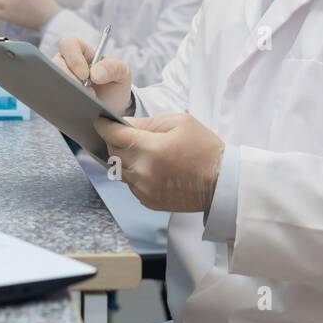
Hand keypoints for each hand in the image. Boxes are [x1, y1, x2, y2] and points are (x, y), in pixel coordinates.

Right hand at [52, 36, 131, 115]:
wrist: (112, 109)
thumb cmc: (115, 86)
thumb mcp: (122, 74)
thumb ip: (113, 67)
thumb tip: (95, 73)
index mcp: (81, 51)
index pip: (69, 44)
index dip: (74, 58)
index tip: (85, 75)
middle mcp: (66, 63)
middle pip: (56, 63)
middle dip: (71, 79)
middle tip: (88, 92)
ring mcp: (60, 79)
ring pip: (52, 80)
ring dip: (68, 91)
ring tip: (85, 101)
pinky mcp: (57, 95)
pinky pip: (51, 96)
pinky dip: (63, 102)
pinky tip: (76, 107)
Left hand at [94, 112, 224, 212]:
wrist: (222, 182)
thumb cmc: (204, 148)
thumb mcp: (180, 122)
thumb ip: (148, 122)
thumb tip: (125, 123)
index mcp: (150, 149)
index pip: (114, 136)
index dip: (104, 126)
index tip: (100, 121)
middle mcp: (142, 172)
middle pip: (112, 153)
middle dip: (115, 141)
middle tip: (124, 134)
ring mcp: (144, 189)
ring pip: (119, 170)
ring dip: (124, 159)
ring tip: (142, 151)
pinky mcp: (148, 201)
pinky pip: (131, 184)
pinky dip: (134, 174)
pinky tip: (150, 167)